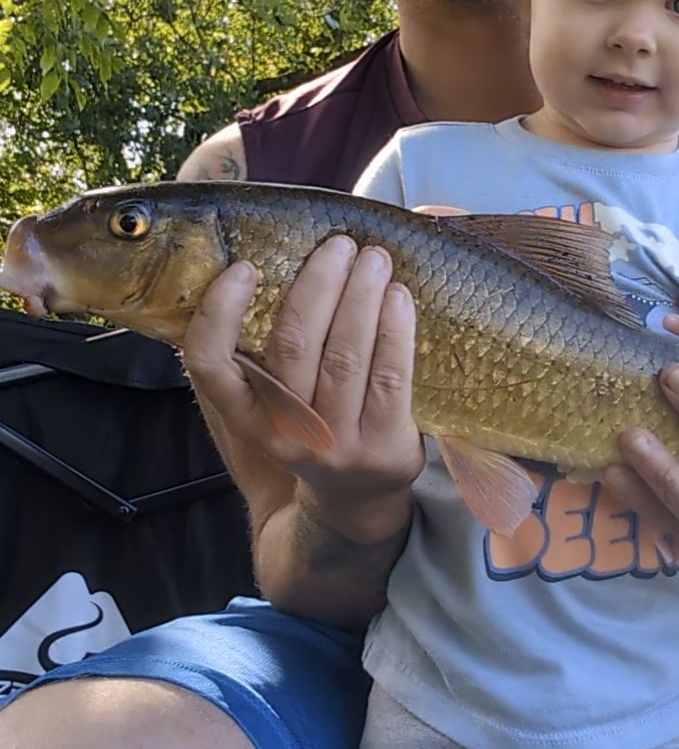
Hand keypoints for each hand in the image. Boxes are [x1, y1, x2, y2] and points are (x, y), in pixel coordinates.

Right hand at [182, 236, 422, 543]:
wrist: (351, 503)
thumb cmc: (305, 430)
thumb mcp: (264, 405)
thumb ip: (245, 356)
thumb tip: (242, 266)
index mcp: (244, 415)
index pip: (210, 365)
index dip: (220, 313)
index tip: (245, 268)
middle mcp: (285, 433)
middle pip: (292, 346)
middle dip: (318, 284)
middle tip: (338, 244)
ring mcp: (336, 443)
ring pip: (344, 355)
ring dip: (361, 295)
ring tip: (374, 258)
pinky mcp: (384, 446)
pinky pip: (390, 376)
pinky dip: (394, 329)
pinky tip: (398, 296)